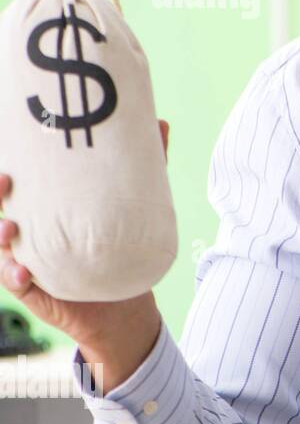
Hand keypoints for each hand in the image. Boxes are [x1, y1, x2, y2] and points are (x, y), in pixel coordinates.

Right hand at [0, 120, 169, 386]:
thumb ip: (147, 166)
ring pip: (1, 247)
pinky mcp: (36, 290)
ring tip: (11, 228)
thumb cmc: (122, 245)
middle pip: (0, 212)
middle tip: (6, 182)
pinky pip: (16, 283)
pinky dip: (15, 277)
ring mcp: (29, 262)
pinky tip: (24, 272)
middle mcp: (30, 235)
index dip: (4, 178)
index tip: (9, 163)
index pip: (16, 189)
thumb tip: (160, 123)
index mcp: (46, 212)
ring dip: (0, 237)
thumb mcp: (136, 203)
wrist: (126, 299)